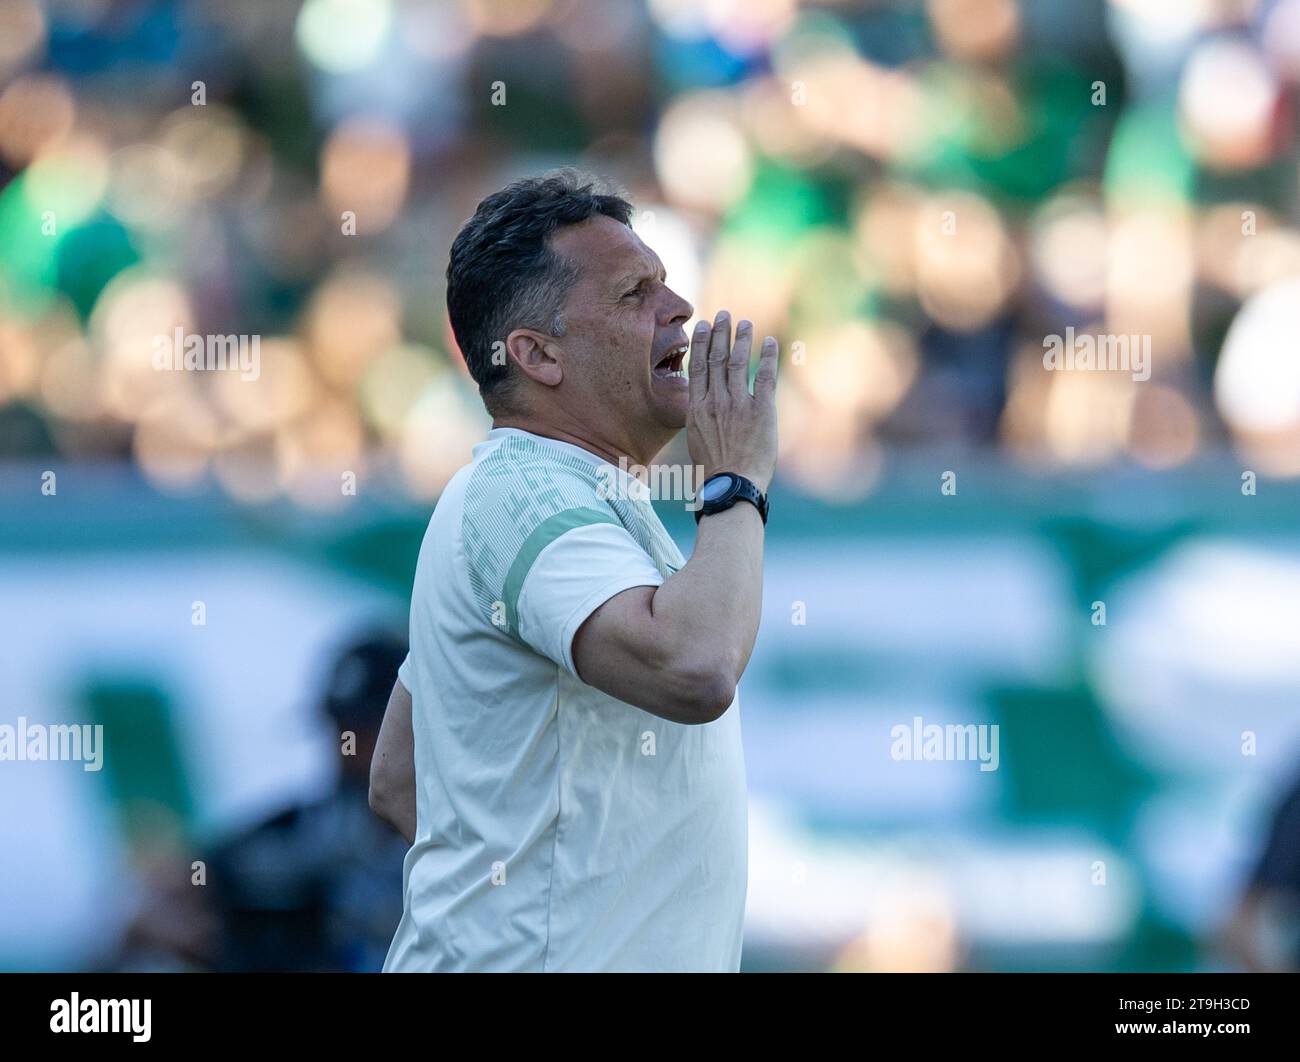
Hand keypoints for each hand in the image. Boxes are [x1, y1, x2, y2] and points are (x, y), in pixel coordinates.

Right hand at [686, 311, 778, 495]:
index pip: (697, 367)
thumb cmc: (715, 469)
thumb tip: (703, 407)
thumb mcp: (697, 440)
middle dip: (720, 333)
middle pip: (716, 358)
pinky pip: (764, 376)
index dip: (700, 343)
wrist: (732, 484)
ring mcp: (738, 404)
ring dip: (742, 339)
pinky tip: (770, 342)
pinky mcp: (761, 410)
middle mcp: (715, 401)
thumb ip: (701, 417)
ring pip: (738, 362)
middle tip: (723, 315)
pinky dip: (768, 356)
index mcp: (696, 408)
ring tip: (745, 323)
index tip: (702, 326)